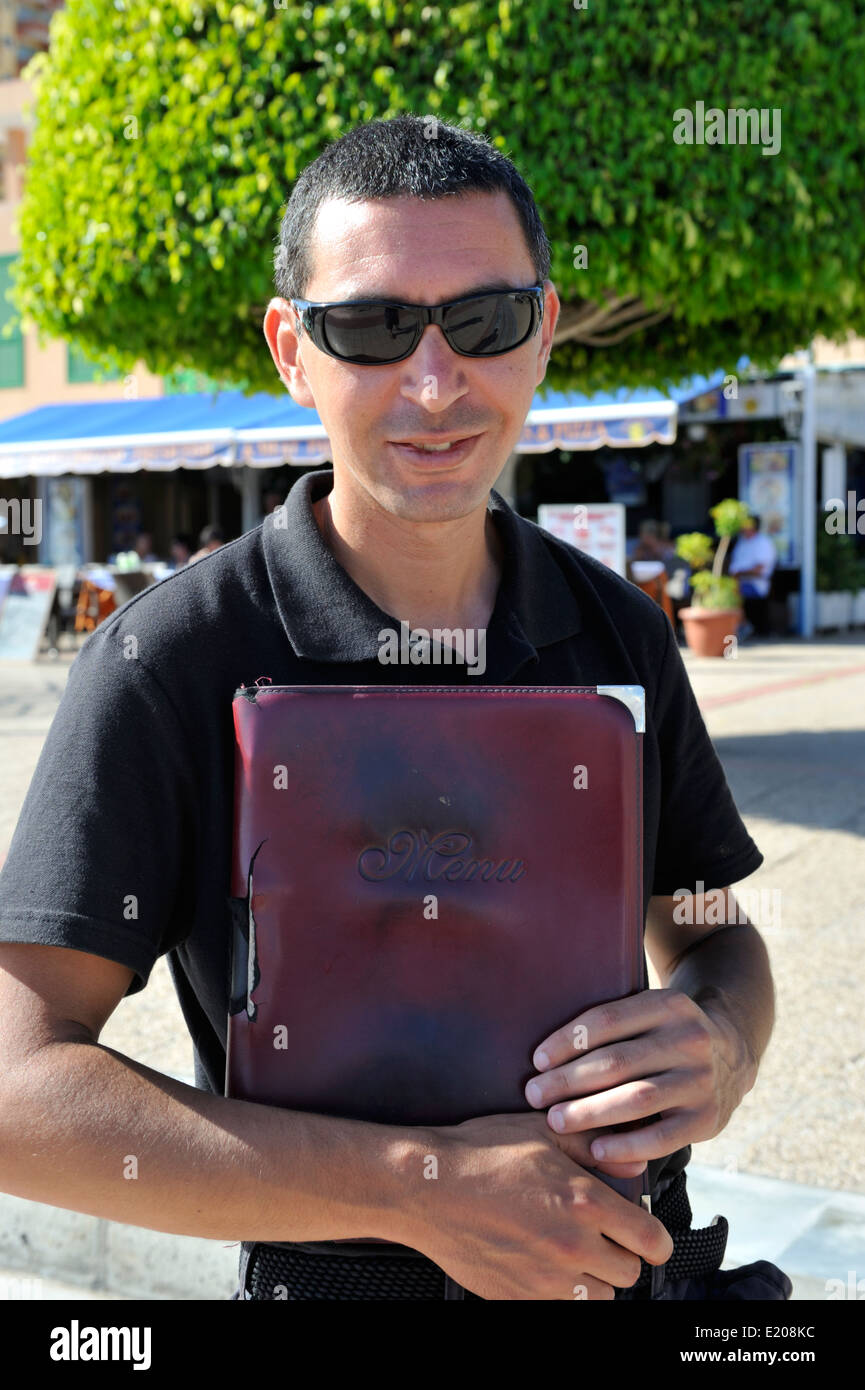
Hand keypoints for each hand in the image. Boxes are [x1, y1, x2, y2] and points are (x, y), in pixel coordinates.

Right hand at [396, 1112, 672, 1299]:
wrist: (427, 1188)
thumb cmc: (481, 1153)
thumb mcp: (541, 1132)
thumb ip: (593, 1146)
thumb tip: (634, 1163)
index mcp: (584, 1203)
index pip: (651, 1241)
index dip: (654, 1239)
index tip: (645, 1233)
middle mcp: (572, 1246)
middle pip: (628, 1274)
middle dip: (620, 1255)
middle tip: (601, 1235)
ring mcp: (545, 1279)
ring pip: (598, 1297)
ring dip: (593, 1278)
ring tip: (572, 1250)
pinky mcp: (519, 1297)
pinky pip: (560, 1306)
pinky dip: (560, 1290)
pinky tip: (542, 1261)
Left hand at [524, 989, 752, 1163]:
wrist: (733, 1052)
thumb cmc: (666, 1035)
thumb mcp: (651, 1012)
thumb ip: (614, 1024)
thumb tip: (547, 1053)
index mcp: (669, 1005)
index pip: (607, 1020)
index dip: (567, 1041)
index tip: (537, 1061)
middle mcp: (689, 1039)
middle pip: (617, 1062)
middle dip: (568, 1081)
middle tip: (534, 1095)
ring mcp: (701, 1080)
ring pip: (636, 1099)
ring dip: (589, 1113)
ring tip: (556, 1120)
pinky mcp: (708, 1118)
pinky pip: (661, 1138)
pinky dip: (625, 1145)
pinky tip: (596, 1149)